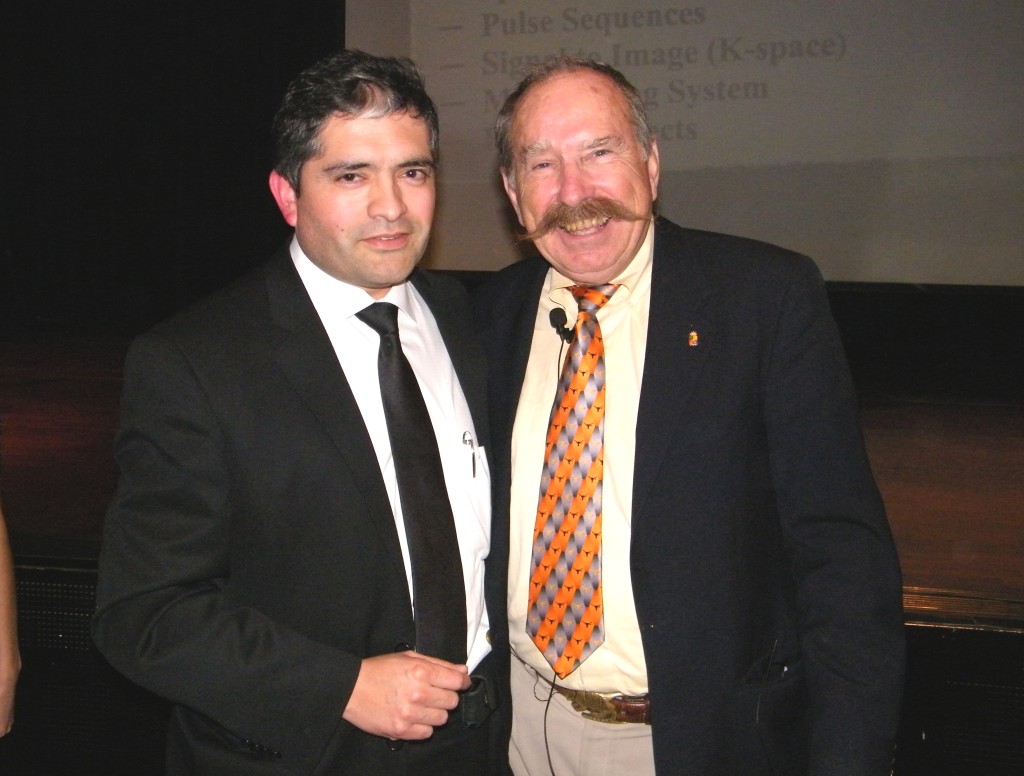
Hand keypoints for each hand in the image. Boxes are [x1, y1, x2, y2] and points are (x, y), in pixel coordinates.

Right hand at [342, 651, 469, 739]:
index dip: (462, 682)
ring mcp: (410, 713)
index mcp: (421, 671)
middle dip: (446, 697)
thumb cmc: (379, 670)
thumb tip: (462, 671)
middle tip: (434, 693)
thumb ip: (438, 664)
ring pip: (442, 719)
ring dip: (435, 712)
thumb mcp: (409, 658)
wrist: (351, 688)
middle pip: (452, 701)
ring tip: (421, 705)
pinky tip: (413, 716)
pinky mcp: (401, 730)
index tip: (460, 683)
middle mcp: (418, 693)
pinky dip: (423, 726)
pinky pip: (427, 733)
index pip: (457, 681)